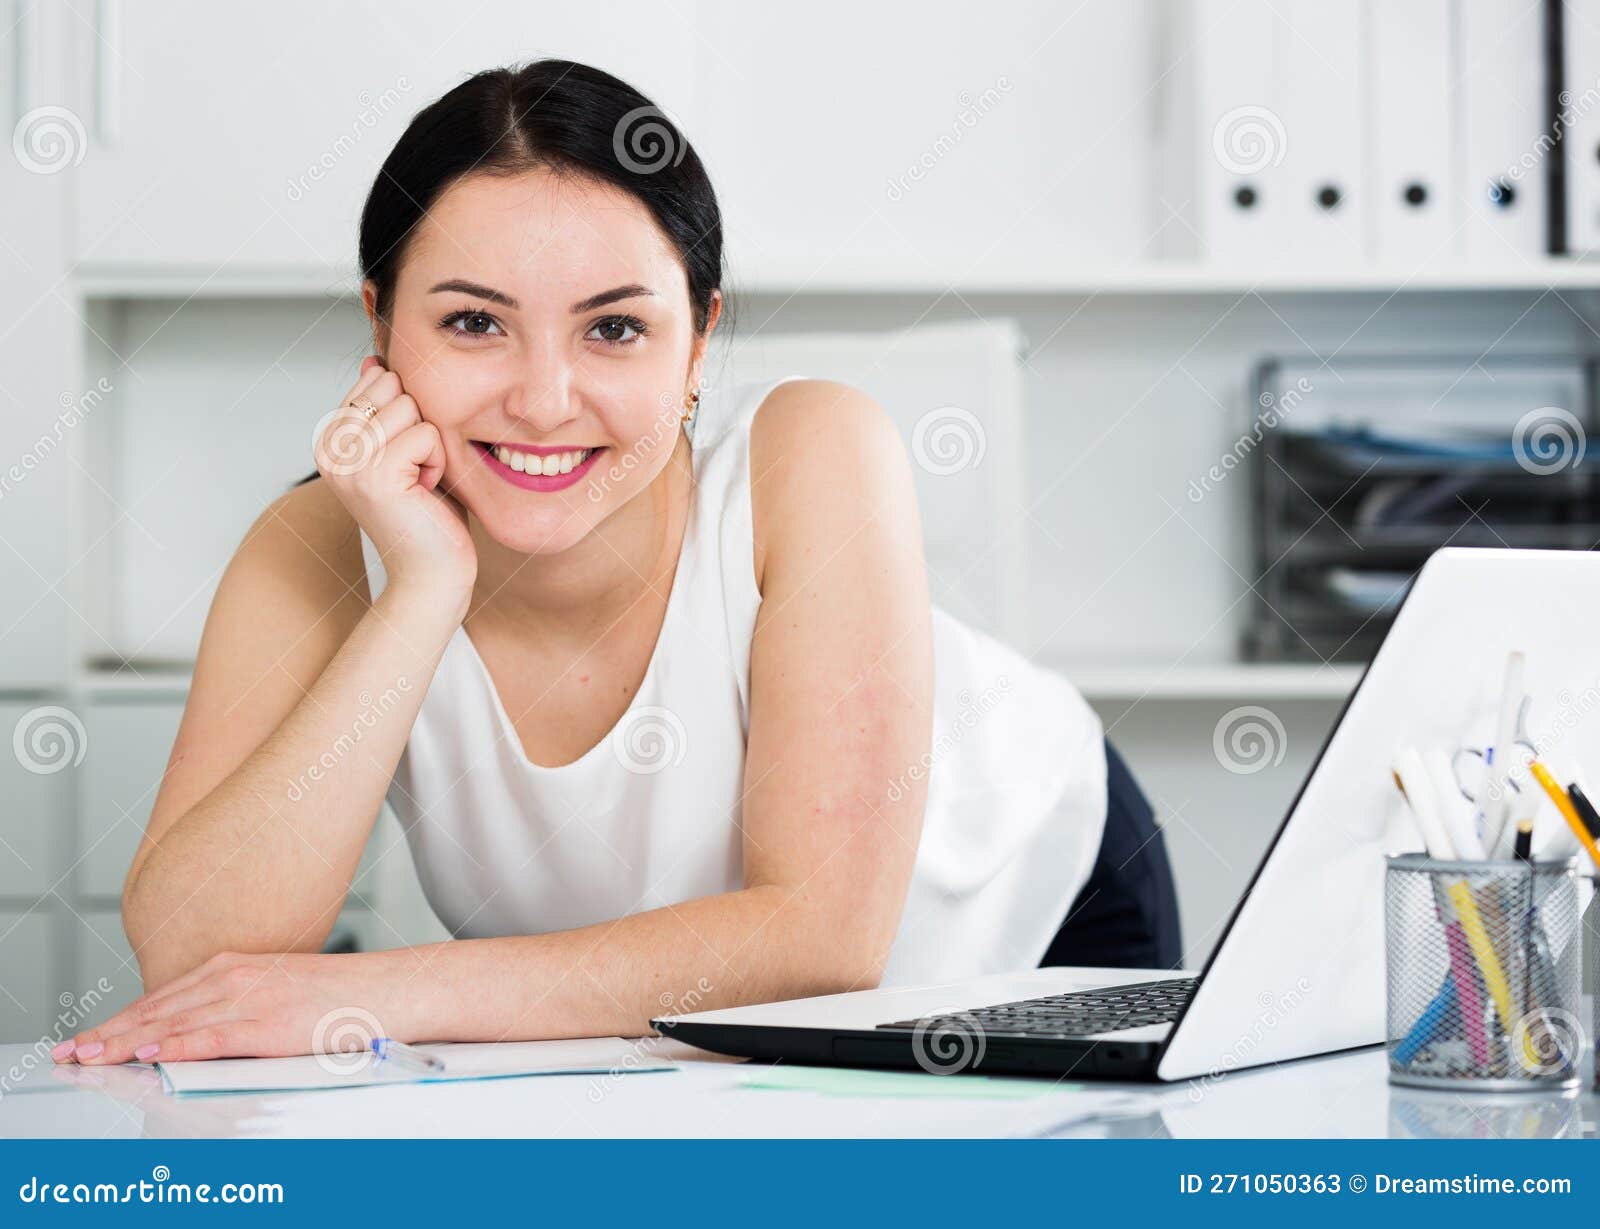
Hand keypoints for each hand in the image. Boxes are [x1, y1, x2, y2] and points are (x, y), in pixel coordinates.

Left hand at [54, 951, 424, 1064]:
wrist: (392, 990)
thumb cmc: (343, 998)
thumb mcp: (281, 992)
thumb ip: (240, 1007)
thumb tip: (202, 1032)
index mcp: (239, 966)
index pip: (165, 995)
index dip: (122, 1017)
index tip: (90, 1036)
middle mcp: (239, 975)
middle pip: (160, 1007)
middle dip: (111, 1031)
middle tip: (71, 1051)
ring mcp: (254, 997)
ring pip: (176, 1021)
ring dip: (129, 1041)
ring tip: (93, 1057)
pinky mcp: (271, 1022)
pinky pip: (213, 1035)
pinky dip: (176, 1044)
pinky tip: (149, 1053)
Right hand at [317, 356, 477, 597]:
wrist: (431, 575)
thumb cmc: (427, 515)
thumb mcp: (404, 449)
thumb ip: (387, 410)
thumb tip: (373, 362)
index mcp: (328, 439)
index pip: (375, 381)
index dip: (407, 414)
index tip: (405, 459)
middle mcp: (329, 449)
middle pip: (392, 387)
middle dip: (419, 423)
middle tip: (416, 471)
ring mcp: (347, 463)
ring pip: (410, 406)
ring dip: (431, 444)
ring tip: (421, 482)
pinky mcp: (374, 476)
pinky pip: (426, 433)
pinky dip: (439, 460)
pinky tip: (427, 491)